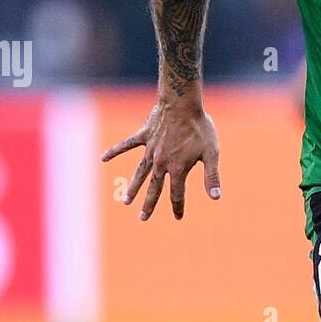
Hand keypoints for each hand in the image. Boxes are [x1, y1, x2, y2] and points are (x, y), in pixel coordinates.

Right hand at [101, 100, 220, 220]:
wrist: (182, 103)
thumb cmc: (199, 128)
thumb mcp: (211, 153)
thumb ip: (212, 176)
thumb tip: (216, 197)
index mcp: (178, 168)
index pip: (177, 194)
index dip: (178, 207)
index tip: (178, 217)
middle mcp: (161, 163)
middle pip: (154, 188)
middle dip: (149, 204)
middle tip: (142, 218)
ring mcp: (150, 149)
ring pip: (140, 173)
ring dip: (133, 187)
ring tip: (126, 201)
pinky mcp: (143, 136)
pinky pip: (126, 145)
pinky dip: (115, 151)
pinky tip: (103, 159)